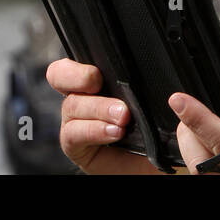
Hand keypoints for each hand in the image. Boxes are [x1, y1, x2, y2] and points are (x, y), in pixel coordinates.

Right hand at [46, 58, 161, 174]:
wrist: (160, 159)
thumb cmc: (159, 126)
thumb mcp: (156, 95)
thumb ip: (147, 78)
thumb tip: (149, 60)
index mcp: (99, 79)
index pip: (75, 61)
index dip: (77, 63)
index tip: (98, 71)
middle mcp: (83, 97)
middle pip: (60, 76)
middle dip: (77, 76)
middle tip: (99, 82)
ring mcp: (78, 121)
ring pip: (72, 105)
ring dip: (98, 109)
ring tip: (123, 117)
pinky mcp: (77, 146)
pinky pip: (72, 135)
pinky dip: (93, 130)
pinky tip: (114, 133)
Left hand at [171, 93, 219, 172]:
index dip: (198, 120)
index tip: (179, 101)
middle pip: (198, 159)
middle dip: (187, 133)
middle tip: (185, 111)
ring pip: (199, 171)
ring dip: (193, 148)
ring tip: (194, 131)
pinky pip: (209, 176)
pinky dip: (206, 161)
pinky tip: (210, 153)